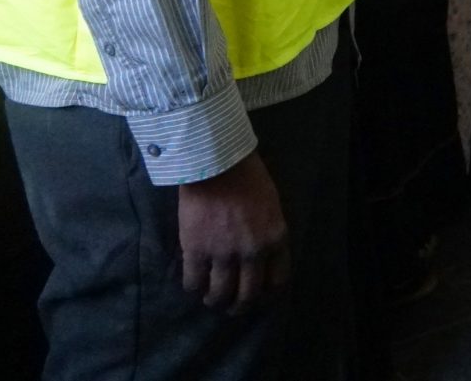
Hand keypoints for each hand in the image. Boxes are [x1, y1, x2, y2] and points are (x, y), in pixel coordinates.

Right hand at [177, 153, 289, 313]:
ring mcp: (224, 255)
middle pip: (248, 294)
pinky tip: (193, 285)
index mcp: (276, 239)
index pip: (277, 280)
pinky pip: (193, 281)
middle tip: (232, 307)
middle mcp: (253, 253)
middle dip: (240, 306)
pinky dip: (193, 287)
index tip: (259, 295)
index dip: (267, 293)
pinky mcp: (196, 252)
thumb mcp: (271, 207)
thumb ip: (267, 233)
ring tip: (211, 298)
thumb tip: (260, 255)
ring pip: (220, 294)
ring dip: (215, 300)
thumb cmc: (247, 177)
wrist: (216, 163)